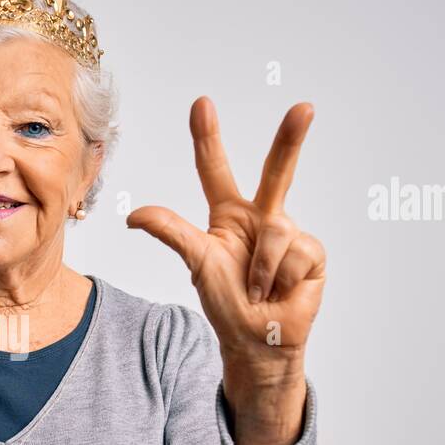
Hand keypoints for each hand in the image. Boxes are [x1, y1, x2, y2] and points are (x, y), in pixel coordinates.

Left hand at [126, 97, 325, 374]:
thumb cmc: (226, 302)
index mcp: (229, 215)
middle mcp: (262, 217)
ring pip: (277, 229)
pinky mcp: (312, 252)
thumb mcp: (196, 263)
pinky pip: (295, 251)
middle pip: (276, 171)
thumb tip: (133, 215)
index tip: (202, 104)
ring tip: (258, 291)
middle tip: (304, 108)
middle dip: (291, 139)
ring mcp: (290, 233)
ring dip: (261, 269)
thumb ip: (171, 232)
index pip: (215, 170)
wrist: (258, 340)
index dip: (208, 138)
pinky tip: (282, 290)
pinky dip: (281, 276)